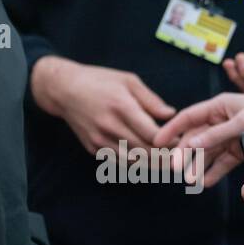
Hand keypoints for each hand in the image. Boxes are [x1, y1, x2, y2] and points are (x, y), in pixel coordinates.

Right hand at [31, 56, 174, 155]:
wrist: (63, 90)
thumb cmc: (98, 81)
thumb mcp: (127, 80)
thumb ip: (150, 99)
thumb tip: (171, 114)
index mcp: (121, 106)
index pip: (152, 134)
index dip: (170, 142)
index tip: (180, 141)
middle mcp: (109, 126)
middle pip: (145, 151)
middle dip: (165, 157)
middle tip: (180, 156)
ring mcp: (99, 139)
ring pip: (133, 161)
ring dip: (152, 164)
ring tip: (167, 162)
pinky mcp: (93, 148)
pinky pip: (119, 162)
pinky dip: (135, 163)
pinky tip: (146, 160)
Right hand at [155, 92, 243, 187]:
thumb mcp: (243, 123)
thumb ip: (216, 134)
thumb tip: (191, 144)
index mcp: (218, 106)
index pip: (188, 117)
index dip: (171, 129)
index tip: (157, 142)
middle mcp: (220, 119)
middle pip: (195, 137)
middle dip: (185, 153)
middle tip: (176, 170)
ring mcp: (229, 135)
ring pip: (207, 151)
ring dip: (198, 165)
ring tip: (191, 181)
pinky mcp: (240, 148)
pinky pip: (222, 160)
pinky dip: (214, 170)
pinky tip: (206, 182)